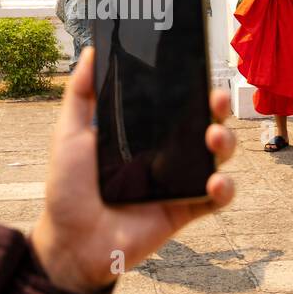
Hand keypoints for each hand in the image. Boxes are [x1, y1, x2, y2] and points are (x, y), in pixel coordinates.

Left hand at [31, 47, 236, 293]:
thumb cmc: (67, 190)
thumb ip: (79, 95)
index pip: (174, 104)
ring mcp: (176, 183)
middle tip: (216, 99)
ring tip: (213, 138)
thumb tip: (90, 51)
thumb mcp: (68, 135)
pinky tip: (216, 182)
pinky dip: (224, 189)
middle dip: (217, 109)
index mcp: (141, 133)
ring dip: (224, 143)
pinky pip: (214, 199)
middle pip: (203, 124)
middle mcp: (163, 154)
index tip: (198, 69)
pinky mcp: (183, 211)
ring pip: (215, 157)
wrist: (70, 242)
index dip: (191, 87)